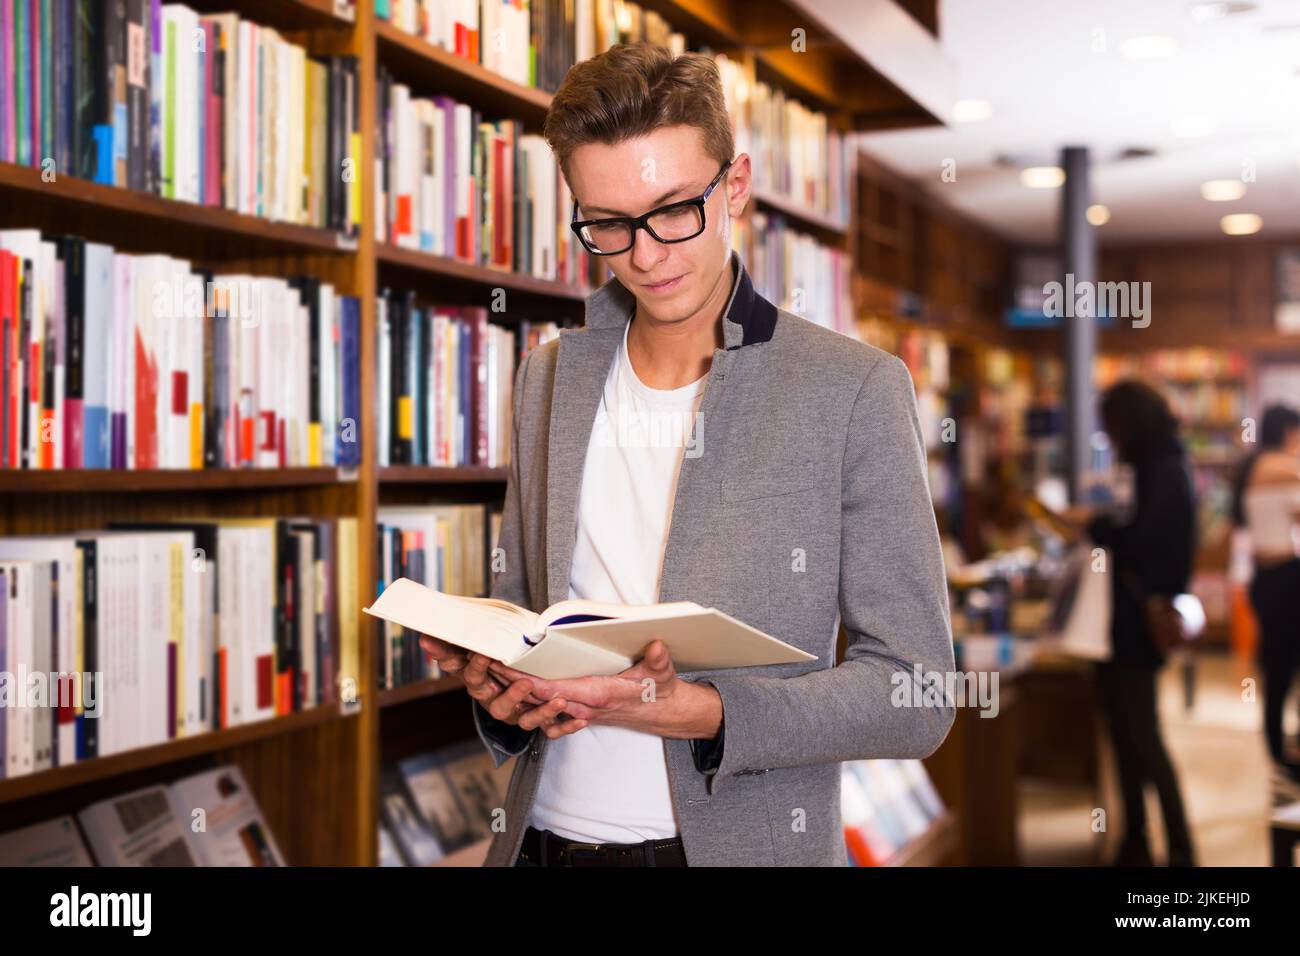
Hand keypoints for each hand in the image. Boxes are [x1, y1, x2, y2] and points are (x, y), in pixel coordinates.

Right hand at [419, 639, 586, 739]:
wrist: (515, 689)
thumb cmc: (491, 665)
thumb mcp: (475, 652)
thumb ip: (452, 645)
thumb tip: (424, 638)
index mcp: (480, 684)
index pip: (471, 676)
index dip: (475, 667)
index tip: (483, 653)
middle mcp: (495, 703)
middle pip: (497, 704)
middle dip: (512, 694)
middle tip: (526, 683)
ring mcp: (516, 715)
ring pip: (525, 720)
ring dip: (542, 712)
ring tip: (559, 700)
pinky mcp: (536, 723)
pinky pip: (551, 729)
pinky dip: (565, 727)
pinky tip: (580, 720)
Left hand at [486, 640, 721, 738]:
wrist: (664, 712)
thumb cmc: (659, 691)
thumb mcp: (662, 676)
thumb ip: (658, 662)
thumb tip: (656, 646)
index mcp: (598, 695)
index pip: (552, 689)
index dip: (525, 680)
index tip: (501, 666)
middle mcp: (583, 705)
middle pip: (535, 696)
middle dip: (508, 681)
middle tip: (480, 660)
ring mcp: (579, 708)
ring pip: (537, 701)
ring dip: (512, 687)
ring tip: (487, 666)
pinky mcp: (578, 707)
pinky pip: (546, 704)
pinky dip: (526, 695)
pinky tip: (510, 682)